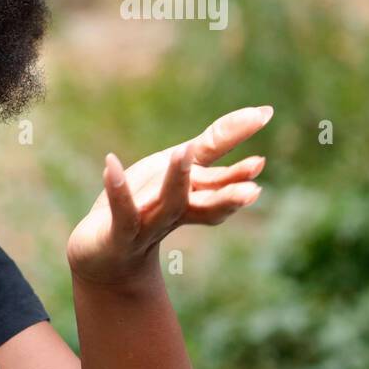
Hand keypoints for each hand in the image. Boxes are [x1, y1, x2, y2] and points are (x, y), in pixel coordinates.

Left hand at [67, 106, 271, 287]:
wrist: (105, 256)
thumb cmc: (143, 204)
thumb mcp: (178, 168)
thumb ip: (215, 143)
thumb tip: (264, 111)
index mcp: (194, 196)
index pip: (221, 181)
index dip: (240, 170)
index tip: (261, 157)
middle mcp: (176, 212)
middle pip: (207, 205)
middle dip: (229, 198)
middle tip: (253, 190)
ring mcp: (148, 224)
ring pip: (169, 205)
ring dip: (178, 180)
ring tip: (184, 151)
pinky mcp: (119, 233)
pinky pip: (121, 211)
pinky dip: (118, 189)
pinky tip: (111, 164)